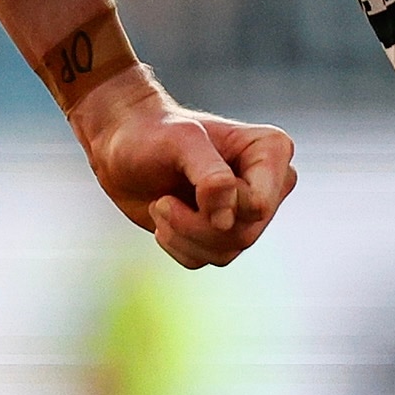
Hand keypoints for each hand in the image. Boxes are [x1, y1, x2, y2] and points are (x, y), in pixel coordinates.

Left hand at [69, 66, 295, 269]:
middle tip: (162, 202)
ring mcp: (246, 211)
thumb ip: (210, 175)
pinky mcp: (223, 233)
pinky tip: (165, 218)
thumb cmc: (152, 134)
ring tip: (161, 206)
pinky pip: (207, 260)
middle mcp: (268, 183)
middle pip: (244, 234)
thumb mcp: (180, 141)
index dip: (219, 205)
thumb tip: (226, 221)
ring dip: (181, 235)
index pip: (258, 205)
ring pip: (226, 252)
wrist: (122, 148)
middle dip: (194, 225)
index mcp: (272, 151)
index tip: (191, 184)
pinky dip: (177, 245)